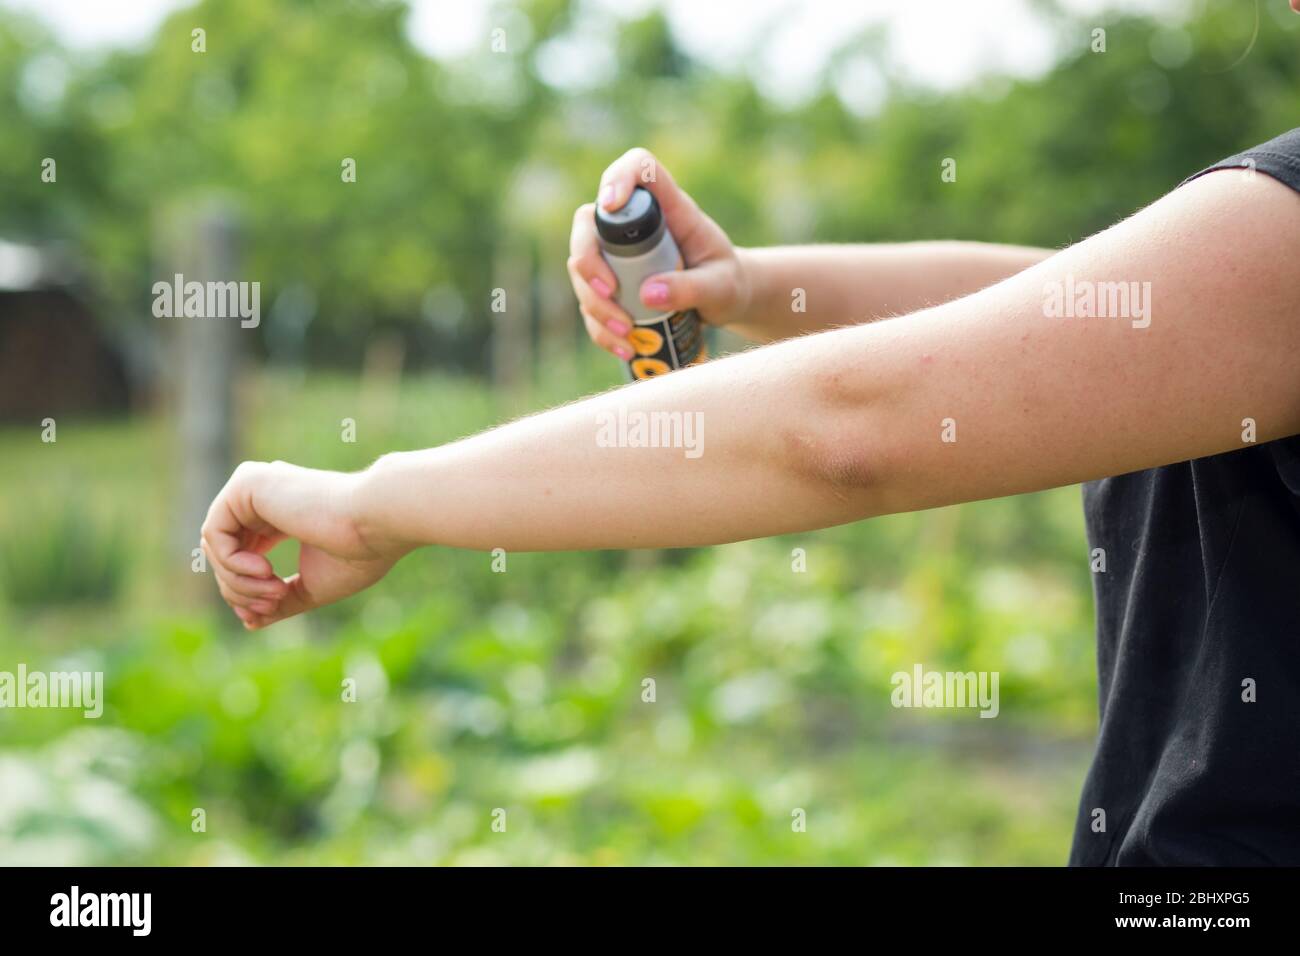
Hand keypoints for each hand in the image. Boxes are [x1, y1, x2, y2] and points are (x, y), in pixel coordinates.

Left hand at [201, 460, 403, 629]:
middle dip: (240, 589)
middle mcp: (263, 496)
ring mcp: (254, 486)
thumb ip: (279, 600)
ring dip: (237, 581)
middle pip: (223, 552)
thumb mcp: (312, 585)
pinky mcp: (247, 483)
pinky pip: (214, 533)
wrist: (377, 523)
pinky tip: (264, 570)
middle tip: (272, 604)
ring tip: (274, 592)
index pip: (242, 555)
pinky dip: (231, 562)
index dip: (246, 589)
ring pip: (214, 545)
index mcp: (279, 514)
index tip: (271, 610)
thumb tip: (249, 621)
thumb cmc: (358, 553)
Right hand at [566, 146, 749, 360]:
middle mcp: (636, 226)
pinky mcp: (612, 285)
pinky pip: (589, 301)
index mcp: (669, 208)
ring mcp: (618, 255)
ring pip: (580, 266)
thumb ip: (691, 288)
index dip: (618, 177)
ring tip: (625, 333)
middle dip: (587, 259)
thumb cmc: (729, 282)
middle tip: (609, 292)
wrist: (728, 302)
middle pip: (589, 222)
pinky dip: (599, 327)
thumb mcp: (721, 287)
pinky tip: (624, 347)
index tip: (611, 204)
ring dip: (593, 301)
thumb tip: (647, 295)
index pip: (638, 169)